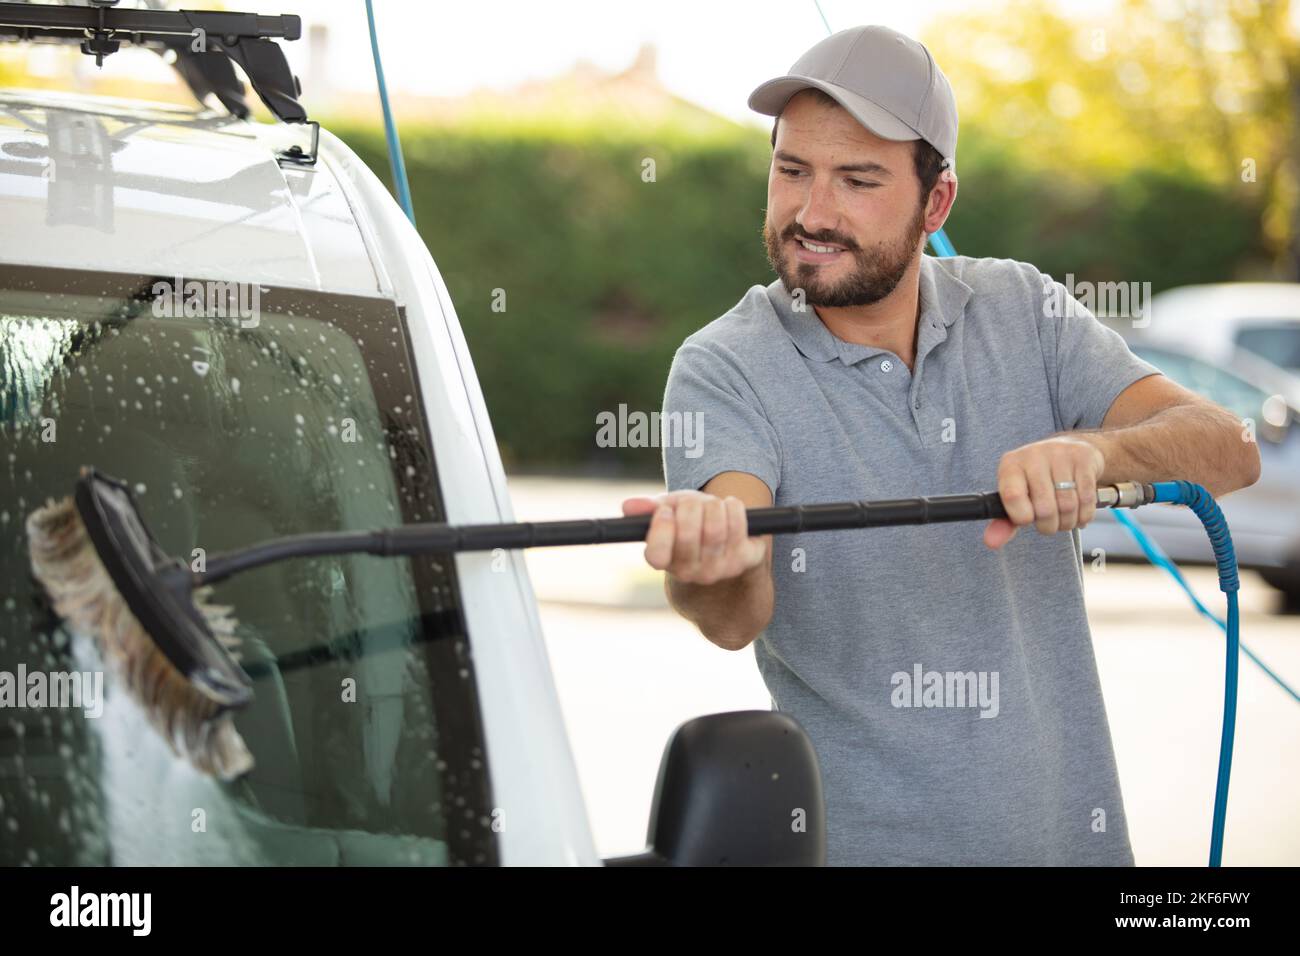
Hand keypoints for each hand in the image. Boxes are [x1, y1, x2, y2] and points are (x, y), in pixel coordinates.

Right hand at [622, 490, 766, 584]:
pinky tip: (729, 507)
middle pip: (688, 533)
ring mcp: (718, 570)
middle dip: (690, 506)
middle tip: (692, 503)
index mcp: (665, 561)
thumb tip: (628, 506)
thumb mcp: (667, 513)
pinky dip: (733, 506)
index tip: (666, 510)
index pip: (656, 555)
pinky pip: (738, 524)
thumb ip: (648, 509)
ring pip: (714, 527)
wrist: (726, 540)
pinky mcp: (744, 560)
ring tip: (711, 505)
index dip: (661, 528)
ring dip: (712, 505)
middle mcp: (690, 572)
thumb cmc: (690, 523)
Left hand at [984, 436, 1105, 549]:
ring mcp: (1060, 455)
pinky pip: (1087, 499)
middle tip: (1049, 524)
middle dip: (1048, 526)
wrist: (1070, 448)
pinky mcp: (1084, 458)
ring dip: (1067, 522)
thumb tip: (991, 542)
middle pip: (1044, 508)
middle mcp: (1034, 456)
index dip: (1022, 517)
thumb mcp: (1017, 495)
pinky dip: (1084, 515)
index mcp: (1011, 465)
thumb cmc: (1037, 479)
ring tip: (1063, 520)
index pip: (1012, 497)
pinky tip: (1078, 513)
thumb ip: (1004, 522)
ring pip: (1068, 505)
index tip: (1027, 519)